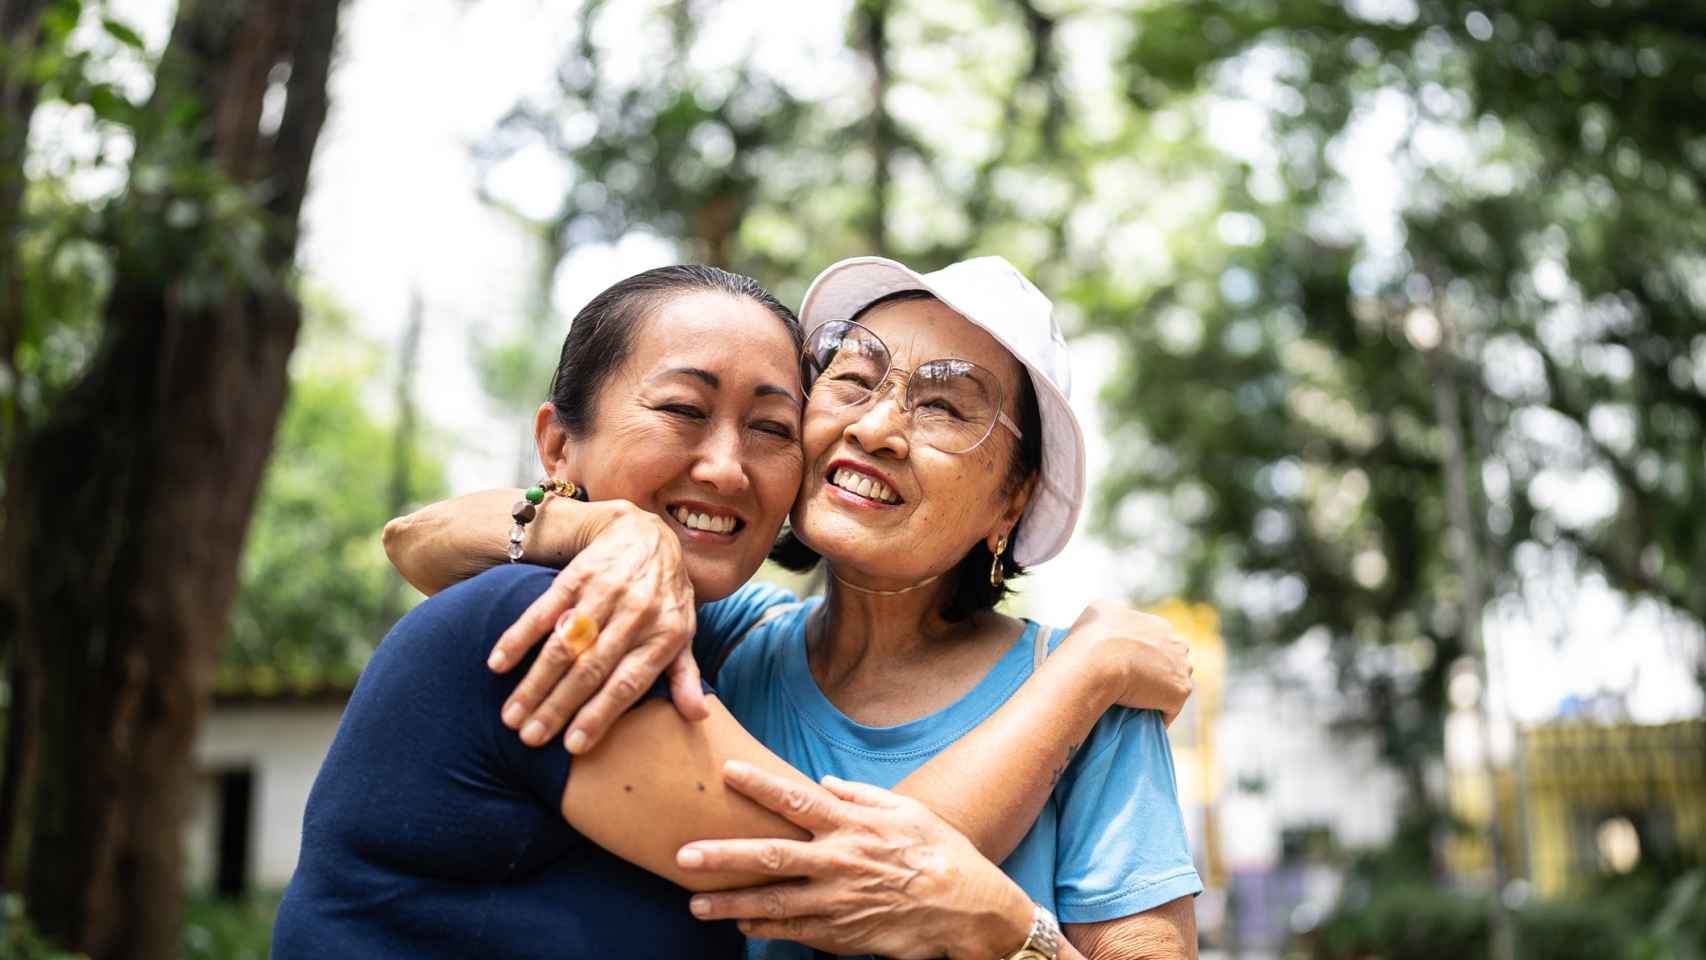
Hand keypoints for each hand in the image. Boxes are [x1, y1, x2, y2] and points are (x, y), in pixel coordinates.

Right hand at [486, 502, 702, 751]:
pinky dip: (518, 637)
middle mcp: (636, 614)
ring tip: (510, 715)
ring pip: (565, 645)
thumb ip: (686, 675)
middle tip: (528, 738)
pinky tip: (498, 664)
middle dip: (557, 707)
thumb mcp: (684, 633)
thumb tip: (700, 716)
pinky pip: (544, 610)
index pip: (628, 684)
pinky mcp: (577, 576)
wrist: (648, 534)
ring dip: (534, 682)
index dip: (599, 715)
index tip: (572, 747)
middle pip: (591, 669)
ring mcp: (605, 592)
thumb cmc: (666, 596)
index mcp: (664, 634)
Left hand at [677, 761, 1033, 959]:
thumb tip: (826, 783)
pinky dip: (765, 928)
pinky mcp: (843, 934)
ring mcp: (838, 902)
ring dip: (731, 904)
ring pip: (774, 903)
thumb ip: (861, 796)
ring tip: (695, 904)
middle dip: (723, 856)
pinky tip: (740, 924)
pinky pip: (795, 931)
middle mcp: (839, 862)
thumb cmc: (940, 852)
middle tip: (683, 856)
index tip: (727, 771)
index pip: (797, 800)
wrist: (967, 908)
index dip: (760, 785)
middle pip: (770, 857)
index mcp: (853, 825)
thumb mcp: (906, 811)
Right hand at [1066, 599, 1193, 725]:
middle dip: (1158, 671)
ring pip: (1173, 683)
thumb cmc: (1093, 636)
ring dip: (1160, 692)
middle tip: (1132, 685)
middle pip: (1172, 661)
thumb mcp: (1100, 609)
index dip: (1143, 655)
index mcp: (1159, 625)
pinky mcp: (1180, 692)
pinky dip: (1158, 715)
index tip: (1126, 667)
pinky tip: (1141, 721)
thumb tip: (1114, 619)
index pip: (1157, 642)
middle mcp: (1176, 643)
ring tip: (1137, 704)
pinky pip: (1170, 708)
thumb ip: (1114, 613)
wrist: (1099, 662)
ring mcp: (1182, 668)